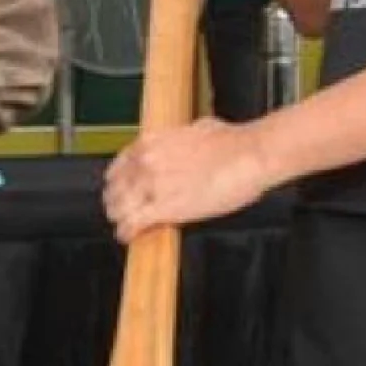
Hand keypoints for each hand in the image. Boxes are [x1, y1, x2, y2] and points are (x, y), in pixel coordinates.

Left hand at [102, 118, 275, 241]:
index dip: (118, 183)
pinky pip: (132, 224)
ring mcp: (152, 186)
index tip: (121, 191)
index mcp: (150, 143)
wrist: (250, 154)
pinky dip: (127, 233)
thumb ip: (180, 140)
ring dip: (120, 219)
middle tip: (121, 212)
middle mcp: (145, 163)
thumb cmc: (233, 142)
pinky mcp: (164, 208)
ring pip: (118, 209)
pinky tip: (127, 237)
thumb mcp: (196, 129)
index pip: (118, 168)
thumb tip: (185, 141)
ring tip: (124, 227)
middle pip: (114, 190)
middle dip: (117, 203)